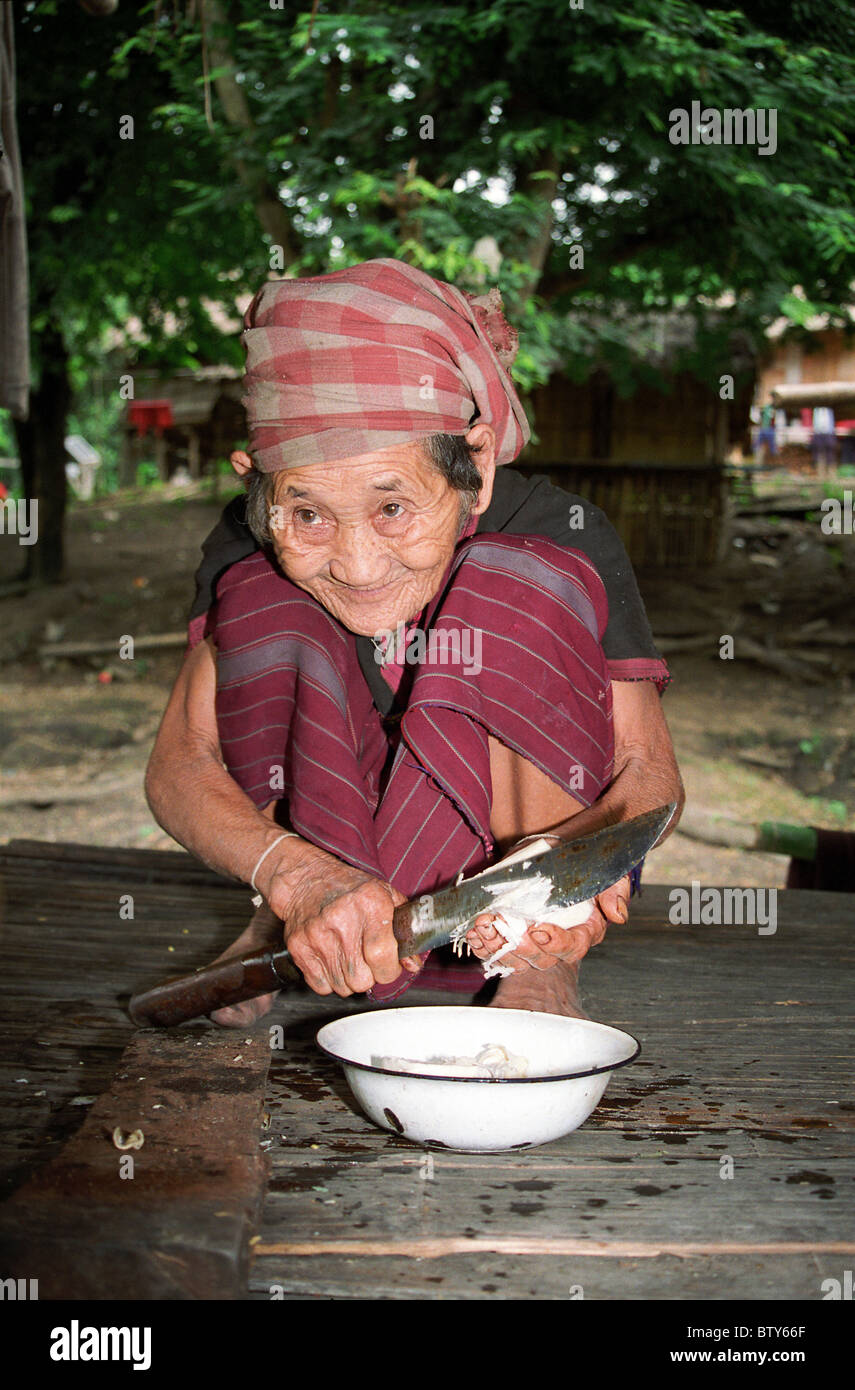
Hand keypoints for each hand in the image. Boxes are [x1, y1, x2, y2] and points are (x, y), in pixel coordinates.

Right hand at [257, 841, 420, 996]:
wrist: (307, 880)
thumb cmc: (350, 889)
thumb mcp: (385, 896)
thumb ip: (405, 930)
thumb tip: (413, 964)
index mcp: (370, 904)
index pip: (382, 956)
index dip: (390, 969)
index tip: (390, 965)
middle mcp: (341, 920)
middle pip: (362, 980)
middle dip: (370, 977)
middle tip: (368, 961)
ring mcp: (316, 936)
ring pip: (342, 987)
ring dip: (350, 979)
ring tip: (349, 956)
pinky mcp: (298, 948)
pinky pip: (321, 986)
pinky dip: (329, 980)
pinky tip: (332, 959)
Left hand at [464, 868, 630, 974]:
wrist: (559, 848)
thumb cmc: (584, 862)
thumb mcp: (606, 872)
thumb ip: (614, 892)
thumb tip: (618, 915)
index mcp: (583, 932)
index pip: (572, 949)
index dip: (555, 944)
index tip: (539, 930)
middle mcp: (556, 941)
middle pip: (540, 960)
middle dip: (519, 946)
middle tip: (501, 925)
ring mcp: (531, 938)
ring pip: (514, 958)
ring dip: (496, 946)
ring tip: (482, 926)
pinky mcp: (510, 930)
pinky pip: (495, 949)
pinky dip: (483, 944)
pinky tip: (474, 933)